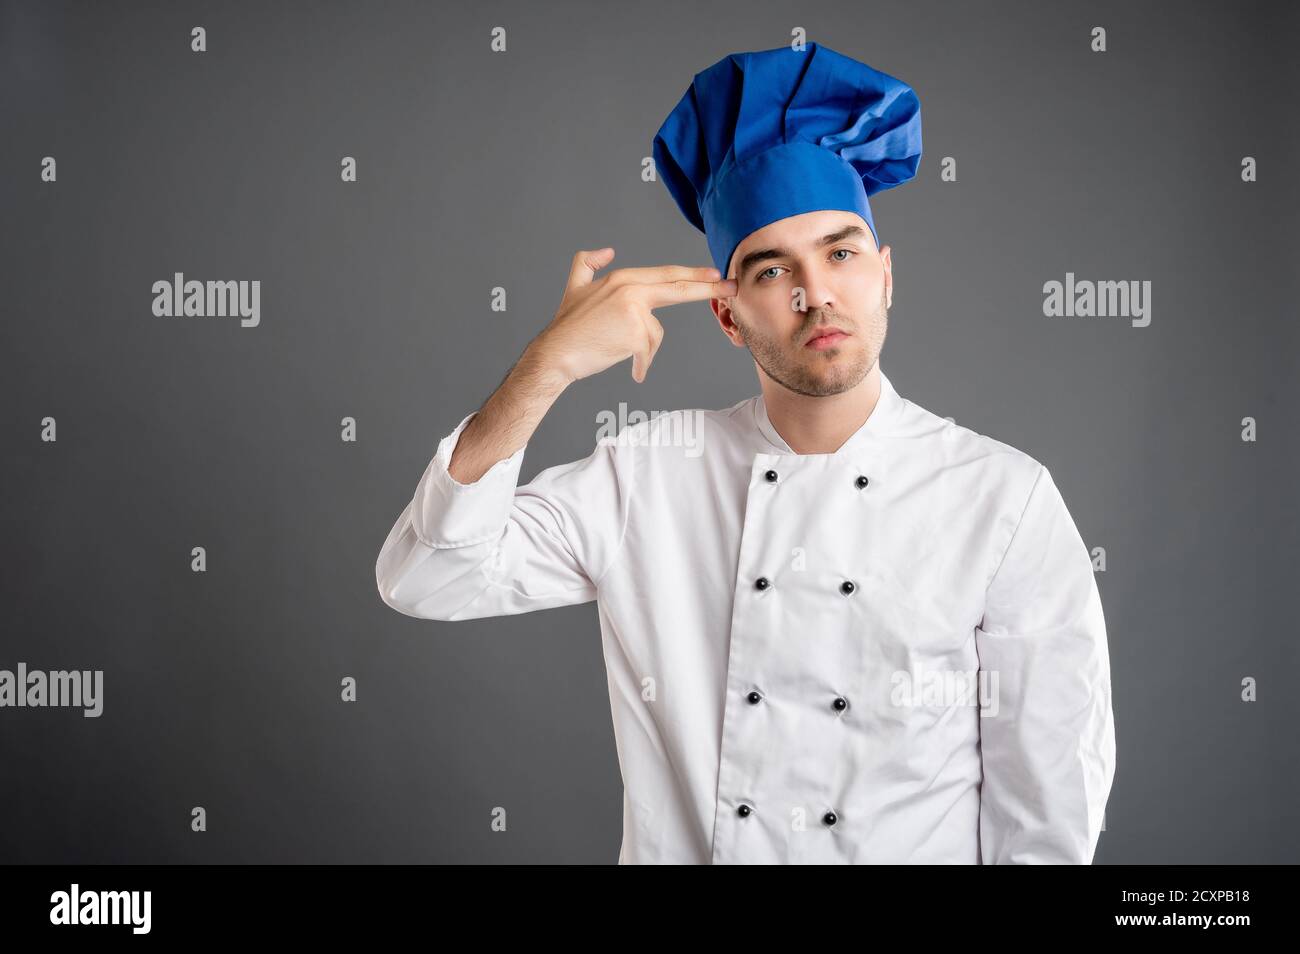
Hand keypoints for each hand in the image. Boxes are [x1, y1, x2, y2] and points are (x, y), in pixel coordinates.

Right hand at [530, 248, 736, 383]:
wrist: (556, 353)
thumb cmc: (568, 326)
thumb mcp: (575, 286)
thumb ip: (588, 263)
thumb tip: (607, 250)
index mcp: (623, 278)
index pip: (666, 274)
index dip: (693, 274)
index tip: (715, 273)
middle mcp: (631, 289)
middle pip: (678, 288)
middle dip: (709, 287)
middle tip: (731, 287)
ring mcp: (635, 311)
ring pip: (655, 334)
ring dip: (643, 349)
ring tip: (618, 351)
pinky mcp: (636, 334)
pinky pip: (648, 352)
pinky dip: (640, 364)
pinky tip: (631, 369)